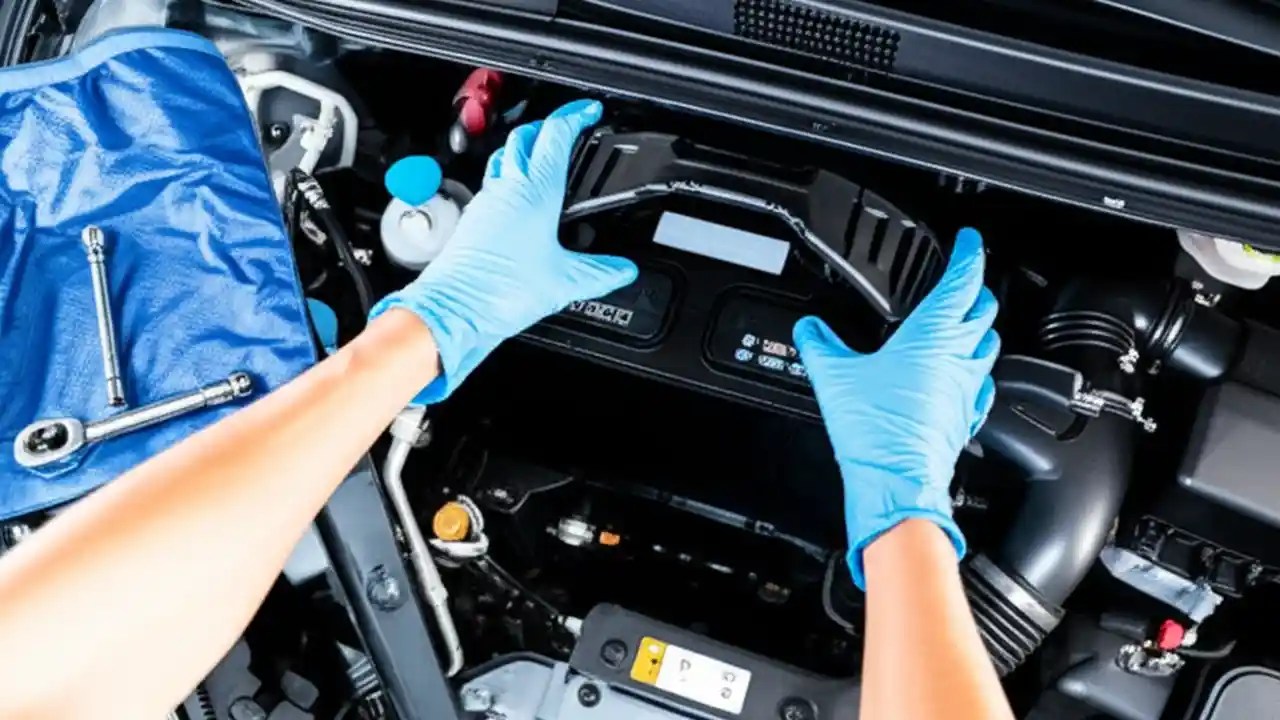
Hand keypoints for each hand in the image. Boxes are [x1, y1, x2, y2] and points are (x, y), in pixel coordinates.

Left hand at [371, 99, 637, 402]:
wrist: (453, 310)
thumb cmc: (497, 290)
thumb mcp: (565, 282)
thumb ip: (601, 273)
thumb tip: (624, 270)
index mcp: (534, 191)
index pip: (555, 134)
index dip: (575, 116)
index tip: (589, 111)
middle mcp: (506, 189)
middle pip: (524, 137)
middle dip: (547, 126)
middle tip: (566, 129)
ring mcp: (485, 203)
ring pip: (504, 159)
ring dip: (524, 150)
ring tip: (542, 159)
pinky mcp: (473, 221)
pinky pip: (493, 188)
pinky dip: (510, 184)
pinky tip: (520, 205)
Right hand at [794, 228, 999, 588]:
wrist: (897, 481)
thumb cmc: (876, 431)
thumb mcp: (834, 377)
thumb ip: (820, 344)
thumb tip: (809, 328)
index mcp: (933, 334)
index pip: (964, 279)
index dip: (968, 253)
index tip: (967, 242)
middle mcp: (959, 355)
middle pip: (985, 307)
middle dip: (976, 288)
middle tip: (962, 280)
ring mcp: (969, 386)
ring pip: (989, 343)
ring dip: (979, 326)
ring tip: (962, 322)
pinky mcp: (968, 413)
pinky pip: (982, 382)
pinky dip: (975, 368)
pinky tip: (960, 374)